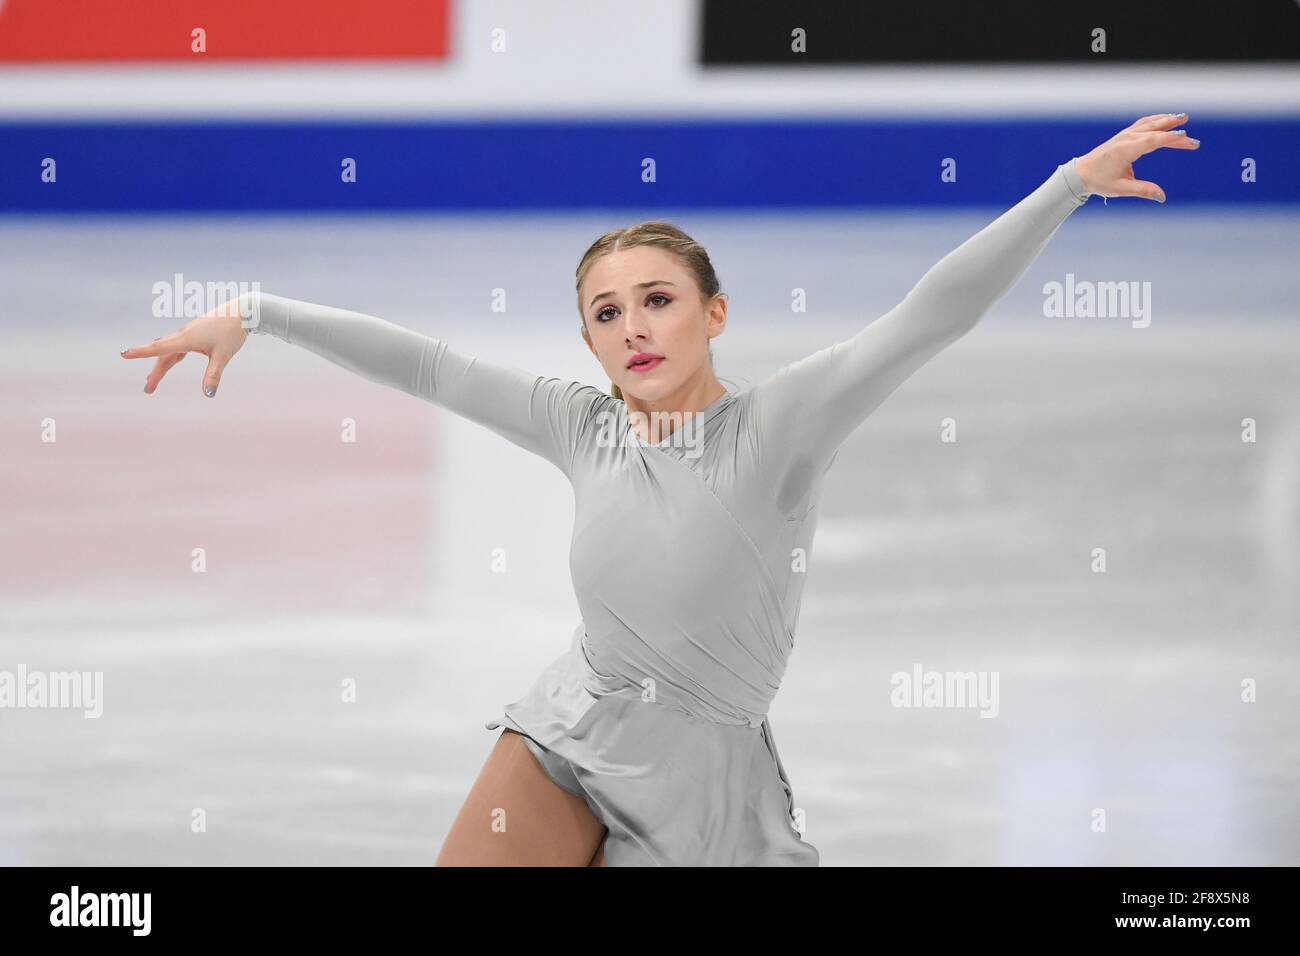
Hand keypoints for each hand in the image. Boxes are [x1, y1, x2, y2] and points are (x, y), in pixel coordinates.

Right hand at [120, 296, 251, 396]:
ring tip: (153, 380)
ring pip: (169, 350)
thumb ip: (213, 375)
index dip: (140, 352)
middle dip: (155, 372)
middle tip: (148, 389)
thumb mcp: (223, 356)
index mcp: (186, 339)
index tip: (123, 354)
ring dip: (161, 365)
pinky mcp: (196, 332)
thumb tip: (209, 395)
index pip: (158, 348)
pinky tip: (171, 361)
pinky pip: (178, 346)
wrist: (243, 311)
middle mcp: (184, 335)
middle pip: (163, 355)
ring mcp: (189, 333)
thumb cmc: (233, 331)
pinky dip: (171, 356)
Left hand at [1074, 113, 1198, 202]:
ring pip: (1149, 124)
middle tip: (1192, 139)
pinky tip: (1165, 119)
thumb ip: (1142, 190)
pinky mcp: (1124, 135)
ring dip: (1166, 120)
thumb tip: (1162, 197)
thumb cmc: (1099, 182)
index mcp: (1126, 150)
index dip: (1171, 139)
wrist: (1081, 173)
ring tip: (1182, 118)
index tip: (1186, 138)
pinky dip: (1156, 120)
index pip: (1153, 141)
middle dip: (1175, 132)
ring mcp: (1125, 135)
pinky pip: (1143, 124)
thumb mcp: (1121, 189)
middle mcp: (1126, 138)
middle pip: (1155, 131)